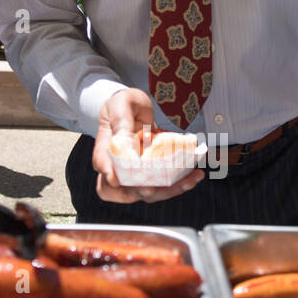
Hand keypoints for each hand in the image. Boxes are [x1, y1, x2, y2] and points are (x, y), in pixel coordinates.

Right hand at [92, 88, 203, 203]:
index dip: (108, 175)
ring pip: (150, 191)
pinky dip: (181, 181)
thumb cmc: (122, 105)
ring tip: (190, 180)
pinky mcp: (153, 173)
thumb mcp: (120, 105)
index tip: (117, 180)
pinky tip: (195, 174)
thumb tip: (122, 137)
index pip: (102, 165)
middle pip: (125, 189)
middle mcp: (119, 166)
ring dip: (170, 190)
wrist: (136, 108)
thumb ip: (120, 120)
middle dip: (142, 191)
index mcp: (106, 150)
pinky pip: (165, 183)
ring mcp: (137, 173)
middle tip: (153, 188)